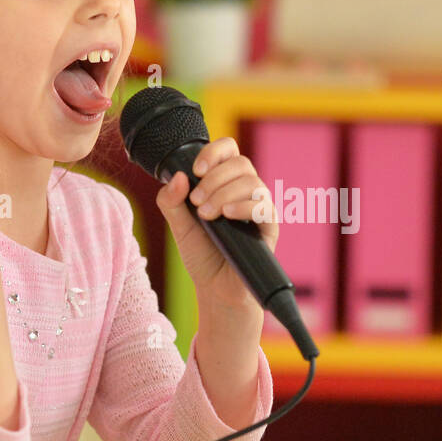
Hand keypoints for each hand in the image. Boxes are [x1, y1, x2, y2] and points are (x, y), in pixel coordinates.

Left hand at [155, 136, 278, 313]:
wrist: (216, 289)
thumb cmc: (202, 256)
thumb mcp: (178, 226)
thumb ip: (171, 201)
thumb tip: (178, 176)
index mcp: (225, 183)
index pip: (228, 151)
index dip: (214, 152)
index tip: (196, 170)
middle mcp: (245, 192)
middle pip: (241, 163)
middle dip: (214, 178)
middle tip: (197, 202)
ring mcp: (260, 208)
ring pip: (252, 182)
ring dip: (225, 193)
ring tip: (207, 215)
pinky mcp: (270, 227)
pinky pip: (264, 206)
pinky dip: (244, 206)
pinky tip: (227, 215)